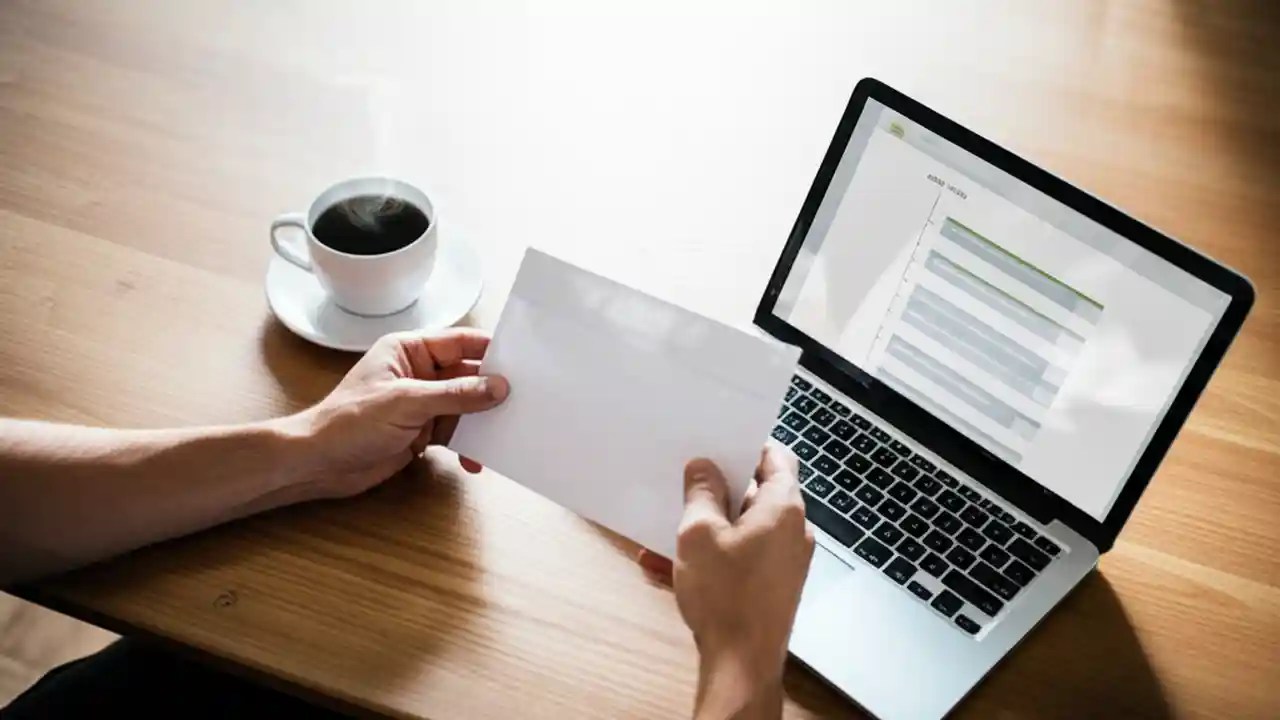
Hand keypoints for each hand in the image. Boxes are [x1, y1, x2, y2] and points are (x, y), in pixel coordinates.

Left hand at [288, 328, 508, 498]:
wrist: (318, 464)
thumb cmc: (349, 422)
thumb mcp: (407, 403)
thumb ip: (456, 395)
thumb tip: (498, 387)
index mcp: (409, 350)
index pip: (459, 342)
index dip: (490, 350)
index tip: (523, 361)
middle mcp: (418, 372)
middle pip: (467, 375)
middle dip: (491, 390)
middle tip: (524, 401)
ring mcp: (420, 403)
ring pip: (465, 406)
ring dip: (482, 422)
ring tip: (505, 435)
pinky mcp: (421, 431)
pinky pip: (455, 432)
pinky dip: (468, 445)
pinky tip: (476, 459)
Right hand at [654, 443, 813, 718]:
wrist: (741, 664)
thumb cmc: (725, 596)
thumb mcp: (699, 534)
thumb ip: (701, 493)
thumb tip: (703, 467)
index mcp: (784, 508)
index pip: (777, 458)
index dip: (747, 446)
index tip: (717, 444)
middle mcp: (794, 531)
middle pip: (759, 493)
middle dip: (720, 489)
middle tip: (686, 484)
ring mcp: (787, 560)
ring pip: (745, 528)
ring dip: (710, 527)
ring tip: (670, 531)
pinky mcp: (774, 585)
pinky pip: (742, 557)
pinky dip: (714, 556)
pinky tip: (670, 568)